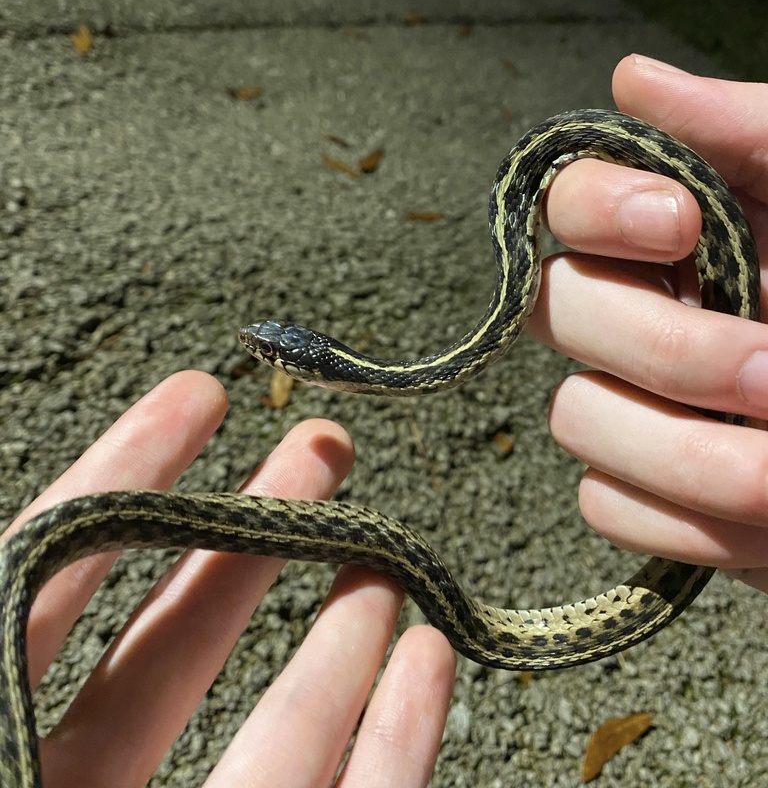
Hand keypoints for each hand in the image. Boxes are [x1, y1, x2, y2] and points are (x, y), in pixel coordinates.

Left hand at [1, 372, 454, 786]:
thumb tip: (37, 531)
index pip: (48, 576)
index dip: (125, 475)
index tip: (198, 396)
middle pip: (177, 640)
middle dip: (255, 528)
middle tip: (317, 451)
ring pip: (277, 732)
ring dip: (342, 638)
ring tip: (384, 556)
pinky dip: (395, 743)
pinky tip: (424, 667)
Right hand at [530, 55, 767, 594]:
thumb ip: (753, 130)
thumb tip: (634, 77)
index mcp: (682, 232)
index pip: (566, 199)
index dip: (597, 207)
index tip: (683, 221)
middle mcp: (645, 308)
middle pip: (560, 309)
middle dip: (667, 348)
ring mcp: (644, 404)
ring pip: (575, 417)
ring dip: (683, 452)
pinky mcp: (658, 495)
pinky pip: (607, 505)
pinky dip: (682, 518)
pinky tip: (763, 521)